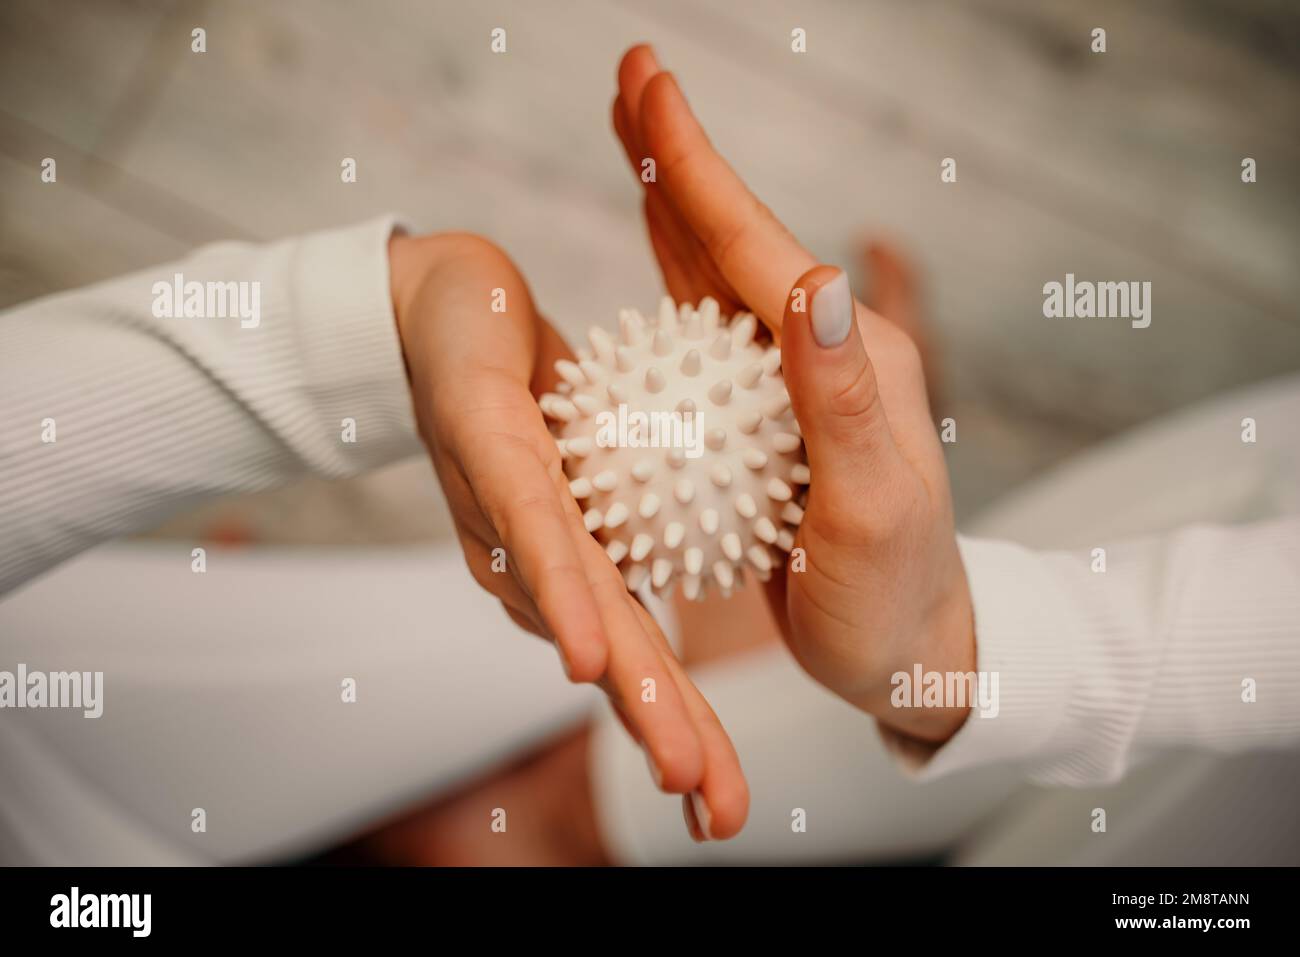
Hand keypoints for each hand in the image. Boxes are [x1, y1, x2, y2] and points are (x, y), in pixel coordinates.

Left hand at [387, 232, 747, 836]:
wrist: (433, 300)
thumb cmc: (525, 380)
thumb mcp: (606, 454)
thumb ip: (643, 510)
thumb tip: (690, 561)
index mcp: (567, 563)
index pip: (635, 650)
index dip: (680, 722)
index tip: (723, 799)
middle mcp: (531, 561)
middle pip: (612, 656)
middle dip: (668, 738)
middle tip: (723, 818)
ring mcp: (505, 514)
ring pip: (579, 612)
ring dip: (632, 691)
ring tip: (683, 766)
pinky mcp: (488, 453)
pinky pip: (531, 531)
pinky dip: (563, 594)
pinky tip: (588, 654)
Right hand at [613, 46, 974, 745]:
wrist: (905, 654)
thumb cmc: (893, 598)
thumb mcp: (875, 513)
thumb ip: (844, 403)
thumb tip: (816, 283)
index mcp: (851, 357)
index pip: (758, 248)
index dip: (695, 166)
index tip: (647, 82)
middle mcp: (820, 354)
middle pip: (730, 240)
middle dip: (677, 155)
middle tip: (630, 76)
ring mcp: (789, 385)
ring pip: (713, 278)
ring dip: (671, 204)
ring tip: (631, 136)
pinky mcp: (764, 421)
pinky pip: (701, 343)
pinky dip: (669, 286)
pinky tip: (643, 263)